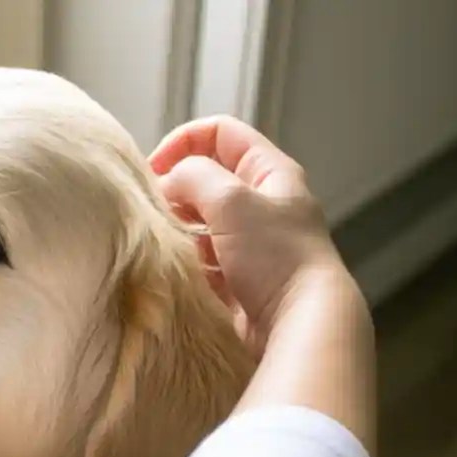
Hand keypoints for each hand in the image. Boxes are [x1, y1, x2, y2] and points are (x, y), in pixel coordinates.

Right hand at [149, 115, 352, 349]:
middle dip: (176, 189)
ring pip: (201, 219)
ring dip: (179, 226)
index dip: (184, 142)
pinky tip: (179, 269)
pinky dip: (188, 259)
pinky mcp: (240, 277)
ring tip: (166, 242)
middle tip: (156, 210)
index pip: (221, 132)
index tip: (154, 169)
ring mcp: (252, 241)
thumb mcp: (231, 200)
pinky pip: (203, 257)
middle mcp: (264, 202)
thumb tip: (169, 182)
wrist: (302, 323)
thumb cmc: (274, 256)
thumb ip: (193, 176)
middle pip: (208, 177)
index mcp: (271, 172)